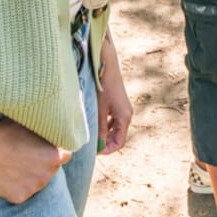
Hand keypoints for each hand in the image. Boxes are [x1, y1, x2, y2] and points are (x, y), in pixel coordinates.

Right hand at [0, 120, 70, 203]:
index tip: (46, 149)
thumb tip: (54, 136)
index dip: (56, 152)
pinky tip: (6, 176)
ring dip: (31, 177)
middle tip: (26, 157)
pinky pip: (22, 192)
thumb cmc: (5, 130)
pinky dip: (16, 187)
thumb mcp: (32, 127)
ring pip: (37, 182)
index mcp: (54, 156)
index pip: (65, 156)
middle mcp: (47, 174)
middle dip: (43, 165)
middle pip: (51, 170)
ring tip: (14, 166)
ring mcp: (33, 188)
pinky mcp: (18, 197)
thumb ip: (46, 137)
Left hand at [97, 40, 132, 154]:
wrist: (107, 65)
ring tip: (91, 135)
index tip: (94, 151)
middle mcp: (126, 115)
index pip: (119, 143)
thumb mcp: (99, 110)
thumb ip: (100, 128)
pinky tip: (95, 122)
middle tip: (90, 145)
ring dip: (104, 134)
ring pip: (115, 129)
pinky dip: (105, 125)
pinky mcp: (118, 104)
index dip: (107, 150)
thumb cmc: (103, 86)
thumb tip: (98, 146)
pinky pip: (113, 120)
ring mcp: (123, 109)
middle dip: (105, 143)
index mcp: (124, 118)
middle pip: (118, 137)